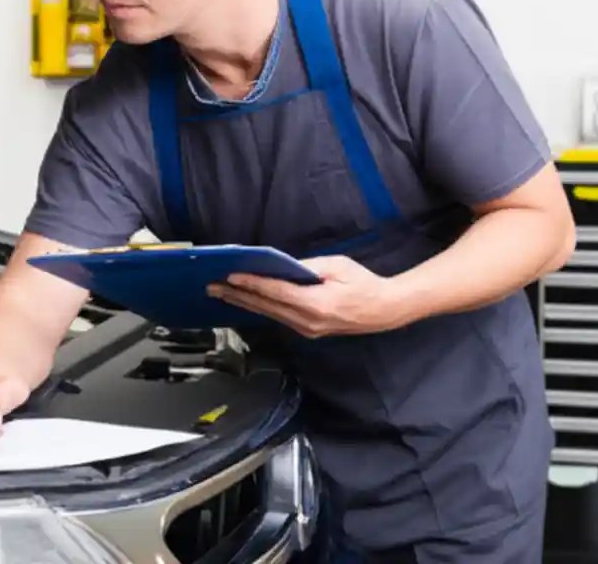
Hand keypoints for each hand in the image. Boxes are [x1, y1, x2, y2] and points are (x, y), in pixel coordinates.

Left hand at [206, 255, 409, 338]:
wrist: (384, 311)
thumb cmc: (363, 283)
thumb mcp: (336, 266)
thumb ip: (307, 267)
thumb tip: (279, 266)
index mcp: (316, 304)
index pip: (276, 292)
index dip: (251, 284)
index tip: (230, 277)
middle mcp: (308, 321)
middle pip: (265, 306)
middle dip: (237, 295)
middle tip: (212, 286)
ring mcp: (307, 330)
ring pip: (268, 314)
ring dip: (244, 303)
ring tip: (221, 293)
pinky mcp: (307, 331)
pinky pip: (278, 318)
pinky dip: (260, 308)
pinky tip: (245, 301)